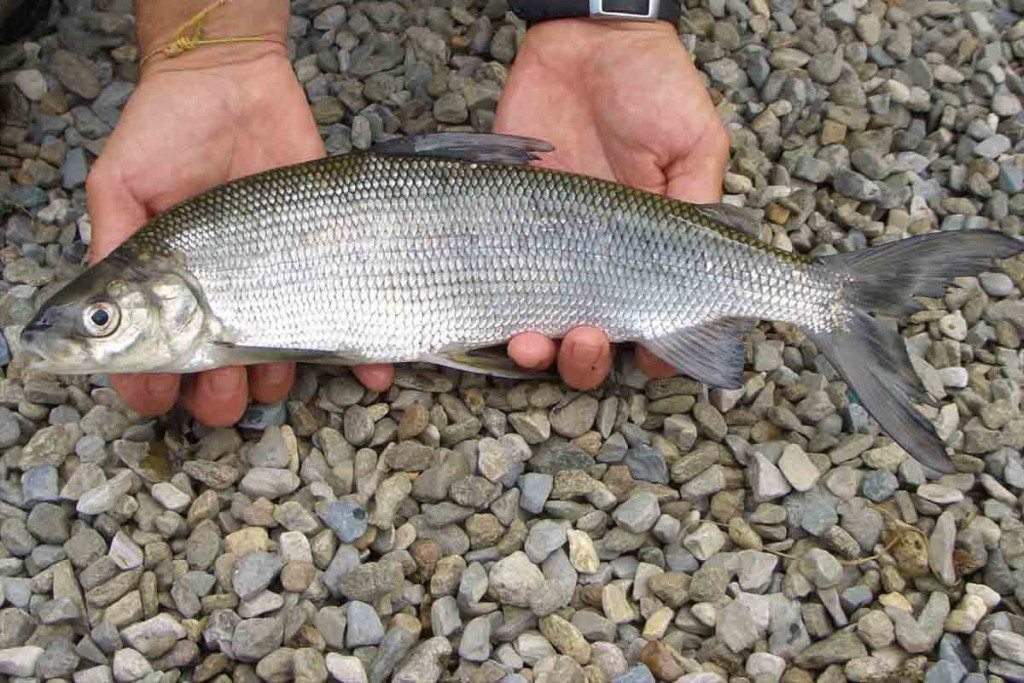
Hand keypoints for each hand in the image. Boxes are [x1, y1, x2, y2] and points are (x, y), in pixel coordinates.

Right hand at [87, 45, 392, 425]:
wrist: (237, 82)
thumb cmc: (169, 129)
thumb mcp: (122, 183)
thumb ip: (115, 245)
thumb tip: (99, 317)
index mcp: (168, 288)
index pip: (158, 354)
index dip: (152, 385)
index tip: (157, 398)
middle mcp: (224, 296)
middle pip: (218, 372)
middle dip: (216, 396)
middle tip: (218, 387)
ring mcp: (277, 285)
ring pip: (278, 360)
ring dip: (276, 383)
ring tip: (270, 379)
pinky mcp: (326, 264)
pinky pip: (346, 319)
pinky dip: (365, 357)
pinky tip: (372, 373)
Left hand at [495, 19, 729, 389]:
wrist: (585, 39)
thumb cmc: (651, 86)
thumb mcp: (694, 145)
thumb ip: (698, 208)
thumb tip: (714, 282)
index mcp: (648, 250)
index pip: (654, 321)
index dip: (654, 352)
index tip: (649, 355)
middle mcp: (597, 260)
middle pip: (592, 340)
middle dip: (588, 361)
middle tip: (588, 341)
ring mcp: (547, 248)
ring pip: (541, 327)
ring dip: (541, 353)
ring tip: (535, 344)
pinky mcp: (503, 225)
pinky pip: (495, 287)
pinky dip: (495, 319)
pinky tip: (501, 325)